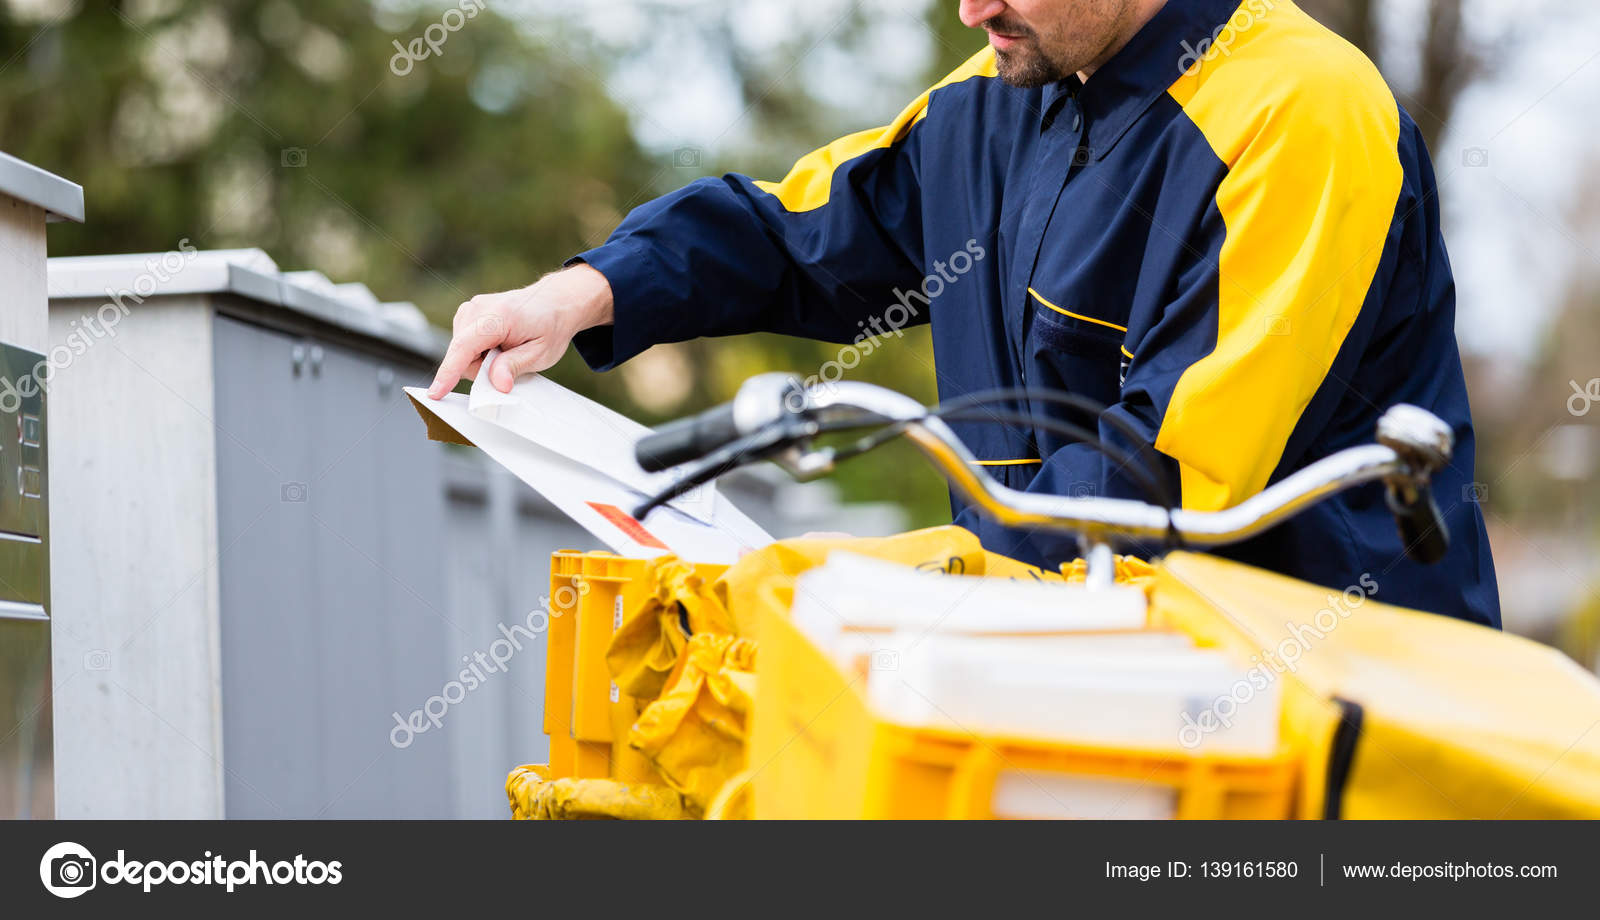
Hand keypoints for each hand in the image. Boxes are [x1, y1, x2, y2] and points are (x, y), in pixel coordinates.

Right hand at [427, 263, 613, 397]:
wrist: (555, 302)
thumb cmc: (550, 325)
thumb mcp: (541, 353)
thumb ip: (514, 367)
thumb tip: (496, 385)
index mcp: (498, 316)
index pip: (464, 347)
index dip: (449, 372)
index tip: (436, 392)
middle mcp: (479, 307)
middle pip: (461, 355)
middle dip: (481, 368)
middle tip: (510, 361)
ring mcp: (471, 307)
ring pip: (461, 351)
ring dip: (481, 359)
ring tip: (507, 349)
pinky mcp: (468, 312)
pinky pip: (465, 344)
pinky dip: (480, 351)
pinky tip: (499, 344)